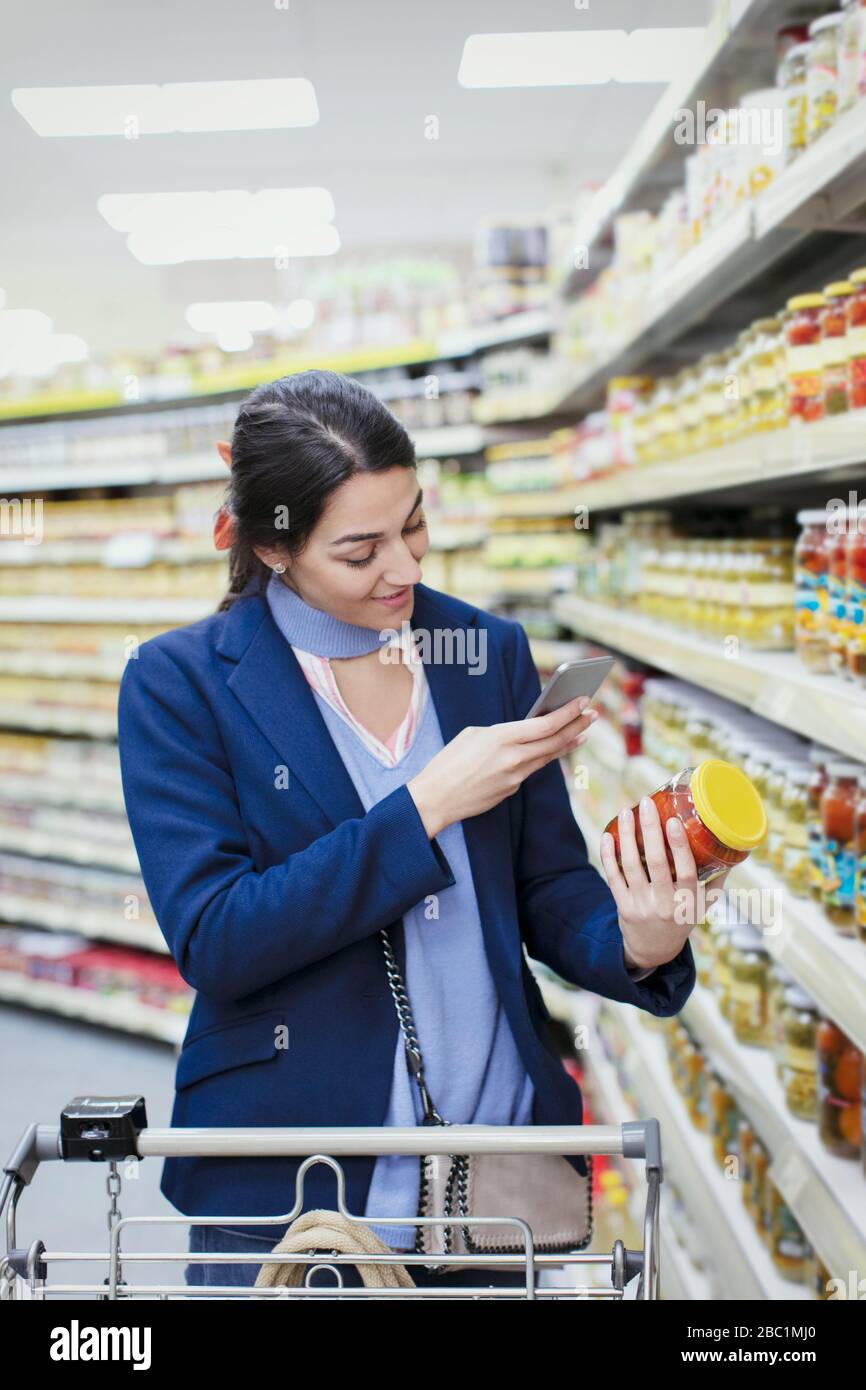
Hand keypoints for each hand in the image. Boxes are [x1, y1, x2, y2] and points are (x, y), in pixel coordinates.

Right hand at [408, 696, 596, 837]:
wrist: (435, 800)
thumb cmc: (448, 762)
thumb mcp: (472, 735)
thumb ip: (502, 732)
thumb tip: (523, 732)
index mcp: (501, 737)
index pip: (546, 724)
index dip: (569, 712)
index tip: (583, 700)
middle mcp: (513, 758)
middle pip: (555, 740)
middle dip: (577, 726)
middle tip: (592, 715)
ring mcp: (515, 777)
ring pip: (548, 757)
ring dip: (567, 743)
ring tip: (581, 733)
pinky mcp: (512, 790)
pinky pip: (530, 770)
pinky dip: (540, 758)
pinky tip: (547, 751)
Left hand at [599, 796, 730, 972]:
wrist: (652, 950)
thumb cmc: (681, 921)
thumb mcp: (703, 907)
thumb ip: (716, 882)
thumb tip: (732, 851)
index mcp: (687, 902)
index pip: (686, 872)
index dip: (679, 847)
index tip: (673, 821)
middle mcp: (664, 904)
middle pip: (656, 863)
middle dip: (650, 830)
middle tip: (646, 803)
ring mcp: (641, 905)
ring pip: (631, 866)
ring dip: (627, 836)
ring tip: (626, 812)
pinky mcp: (622, 905)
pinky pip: (613, 877)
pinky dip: (608, 856)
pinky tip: (608, 836)